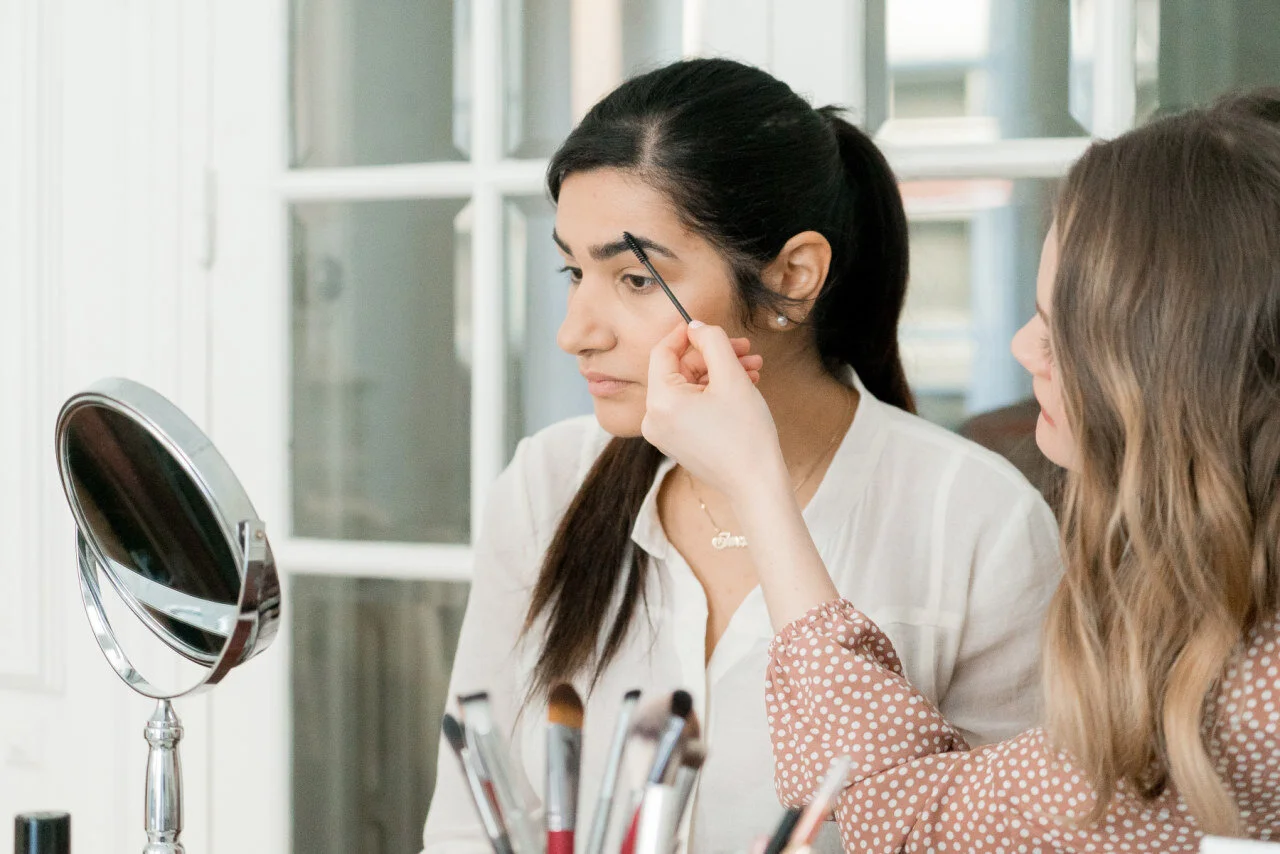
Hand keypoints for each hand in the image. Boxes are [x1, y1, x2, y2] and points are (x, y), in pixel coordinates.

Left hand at [642, 322, 785, 497]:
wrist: (756, 485)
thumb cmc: (745, 434)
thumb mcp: (731, 377)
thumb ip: (712, 342)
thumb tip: (696, 326)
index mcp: (660, 401)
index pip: (663, 352)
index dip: (687, 333)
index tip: (710, 325)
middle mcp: (654, 419)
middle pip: (679, 370)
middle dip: (713, 356)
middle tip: (746, 349)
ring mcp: (665, 433)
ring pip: (690, 387)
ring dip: (719, 374)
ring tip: (753, 369)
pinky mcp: (678, 442)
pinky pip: (691, 406)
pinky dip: (714, 394)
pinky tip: (743, 387)